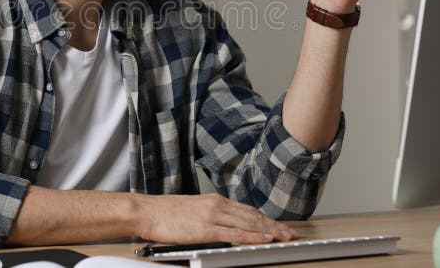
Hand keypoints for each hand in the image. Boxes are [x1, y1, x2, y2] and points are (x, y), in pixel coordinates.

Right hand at [134, 192, 298, 243]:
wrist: (148, 211)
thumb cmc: (165, 213)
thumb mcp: (193, 210)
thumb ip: (211, 216)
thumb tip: (224, 225)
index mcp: (215, 201)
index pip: (247, 210)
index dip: (266, 219)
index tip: (279, 226)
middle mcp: (218, 205)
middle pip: (253, 216)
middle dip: (274, 225)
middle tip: (291, 233)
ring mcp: (213, 216)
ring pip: (249, 223)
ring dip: (270, 231)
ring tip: (285, 237)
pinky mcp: (207, 229)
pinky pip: (236, 233)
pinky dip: (254, 236)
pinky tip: (266, 239)